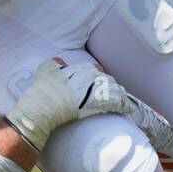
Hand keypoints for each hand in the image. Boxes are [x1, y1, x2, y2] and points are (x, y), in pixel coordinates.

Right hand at [5, 59, 121, 149]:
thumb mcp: (45, 70)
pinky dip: (125, 106)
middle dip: (111, 88)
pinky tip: (129, 110)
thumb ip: (53, 64)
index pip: (95, 71)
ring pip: (116, 90)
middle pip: (108, 80)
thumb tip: (58, 61)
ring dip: (120, 97)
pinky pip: (119, 102)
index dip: (98, 79)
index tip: (99, 85)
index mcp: (81, 68)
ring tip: (124, 103)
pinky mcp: (102, 103)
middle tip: (112, 96)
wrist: (45, 106)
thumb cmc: (43, 90)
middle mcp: (92, 76)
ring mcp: (98, 89)